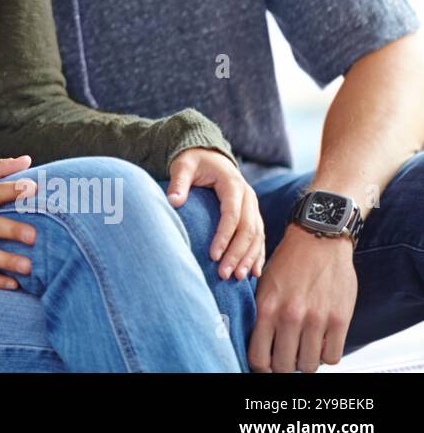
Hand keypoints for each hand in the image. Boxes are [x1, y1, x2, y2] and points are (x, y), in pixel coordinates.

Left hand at [166, 147, 264, 280]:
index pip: (232, 214)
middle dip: (237, 253)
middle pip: (248, 229)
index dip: (224, 236)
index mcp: (233, 184)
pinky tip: (254, 272)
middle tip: (224, 274)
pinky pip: (259, 237)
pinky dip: (257, 255)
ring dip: (249, 258)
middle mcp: (248, 196)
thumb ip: (179, 182)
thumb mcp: (183, 166)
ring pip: (257, 236)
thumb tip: (173, 201)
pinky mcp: (252, 214)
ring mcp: (253, 206)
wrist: (208, 154)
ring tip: (238, 278)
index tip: (213, 255)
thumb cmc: (193, 161)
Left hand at [248, 224, 357, 371]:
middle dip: (283, 367)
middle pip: (284, 366)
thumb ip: (261, 314)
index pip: (258, 357)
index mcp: (267, 308)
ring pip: (309, 365)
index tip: (266, 364)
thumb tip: (257, 342)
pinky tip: (322, 344)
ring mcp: (317, 320)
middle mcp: (291, 316)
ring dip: (306, 362)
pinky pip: (333, 357)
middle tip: (286, 359)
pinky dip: (326, 356)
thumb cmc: (289, 261)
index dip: (261, 366)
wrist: (318, 239)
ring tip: (304, 350)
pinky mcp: (340, 319)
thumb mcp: (264, 285)